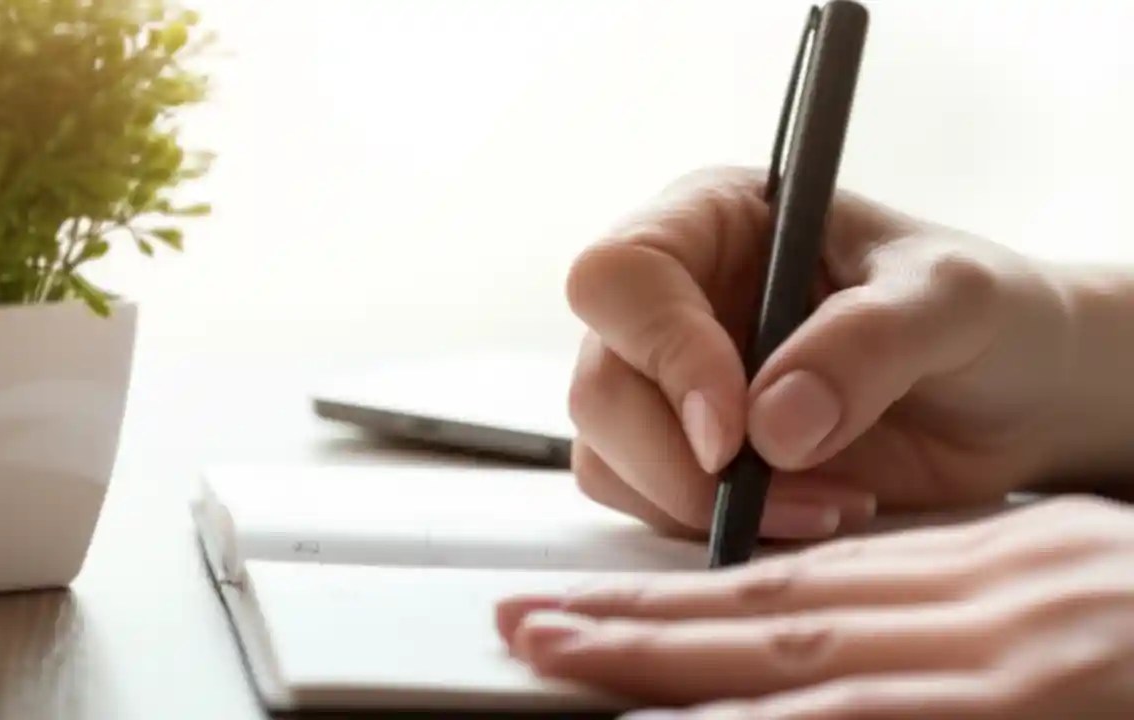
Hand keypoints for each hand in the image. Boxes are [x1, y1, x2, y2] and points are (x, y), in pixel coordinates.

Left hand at [496, 494, 1133, 718]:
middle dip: (637, 621)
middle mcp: (993, 600)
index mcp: (996, 568)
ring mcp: (1019, 661)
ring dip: (670, 670)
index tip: (594, 606)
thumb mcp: (1072, 590)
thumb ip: (968, 618)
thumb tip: (841, 651)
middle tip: (527, 624)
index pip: (811, 580)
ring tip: (558, 661)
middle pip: (777, 607)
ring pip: (807, 662)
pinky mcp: (1042, 703)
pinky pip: (872, 719)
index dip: (690, 593)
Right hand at [565, 166, 1075, 539]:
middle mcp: (675, 298)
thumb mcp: (952, 301)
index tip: (733, 427)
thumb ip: (867, 343)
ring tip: (824, 503)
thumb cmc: (987, 317)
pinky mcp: (687, 455)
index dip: (660, 350)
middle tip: (771, 490)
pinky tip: (807, 511)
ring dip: (699, 502)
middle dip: (674, 457)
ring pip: (607, 453)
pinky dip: (715, 527)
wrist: (1018, 400)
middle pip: (599, 380)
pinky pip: (644, 503)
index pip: (620, 274)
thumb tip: (770, 425)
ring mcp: (672, 383)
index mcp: (715, 221)